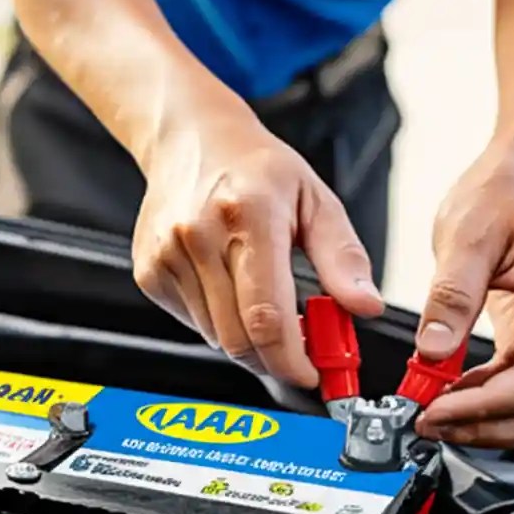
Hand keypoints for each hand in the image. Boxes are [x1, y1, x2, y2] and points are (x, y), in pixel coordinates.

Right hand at [131, 102, 385, 386]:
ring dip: (246, 338)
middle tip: (297, 351)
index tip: (311, 373)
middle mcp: (199, 236)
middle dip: (273, 358)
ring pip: (214, 335)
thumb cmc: (256, 168)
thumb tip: (364, 306)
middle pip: (238, 336)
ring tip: (262, 304)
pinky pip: (191, 322)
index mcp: (248, 215)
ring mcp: (167, 256)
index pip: (267, 315)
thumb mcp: (315, 200)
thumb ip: (343, 257)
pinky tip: (228, 287)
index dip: (291, 359)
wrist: (191, 140)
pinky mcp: (149, 271)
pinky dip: (217, 321)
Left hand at [413, 140, 513, 446]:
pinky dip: (482, 400)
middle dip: (484, 427)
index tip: (436, 412)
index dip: (486, 408)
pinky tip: (443, 393)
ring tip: (428, 412)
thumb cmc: (501, 195)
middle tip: (426, 424)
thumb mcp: (464, 239)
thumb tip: (431, 352)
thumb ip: (450, 297)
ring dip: (483, 420)